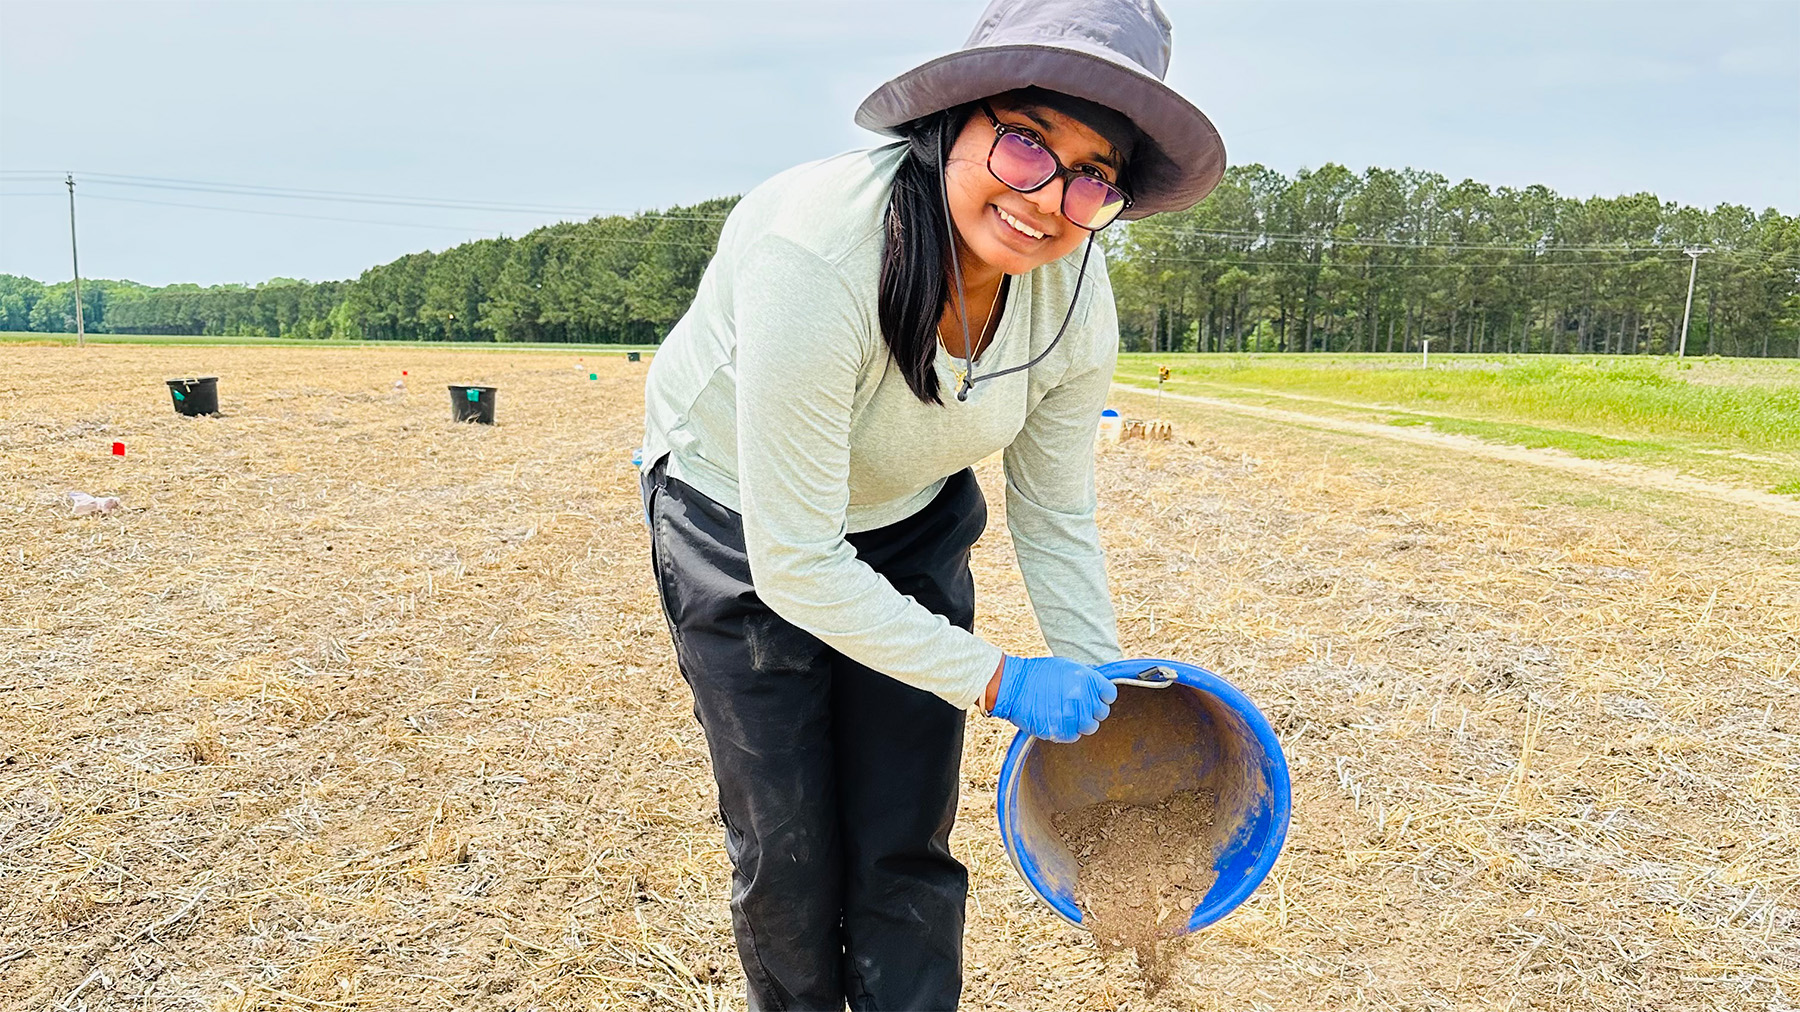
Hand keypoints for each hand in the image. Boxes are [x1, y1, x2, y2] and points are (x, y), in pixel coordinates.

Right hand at [989, 655, 1116, 742]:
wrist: (1014, 686)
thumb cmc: (1038, 674)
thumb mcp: (1067, 667)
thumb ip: (1086, 678)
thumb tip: (1098, 689)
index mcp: (1087, 679)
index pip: (1109, 694)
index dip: (1102, 696)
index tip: (1094, 697)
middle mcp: (1083, 697)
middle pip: (1102, 713)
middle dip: (1091, 710)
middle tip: (1078, 706)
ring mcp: (1072, 715)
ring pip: (1090, 727)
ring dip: (1081, 723)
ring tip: (1068, 715)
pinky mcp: (1060, 730)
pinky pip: (1074, 736)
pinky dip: (1068, 731)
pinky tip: (1058, 720)